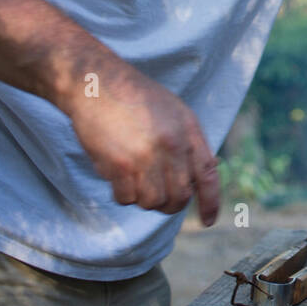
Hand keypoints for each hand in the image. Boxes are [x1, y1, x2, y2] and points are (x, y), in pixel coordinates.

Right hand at [63, 65, 220, 225]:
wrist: (96, 83)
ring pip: (152, 202)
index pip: (208, 175)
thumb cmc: (135, 98)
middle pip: (179, 197)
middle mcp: (172, 146)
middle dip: (168, 204)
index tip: (208, 221)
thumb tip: (207, 170)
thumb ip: (190, 142)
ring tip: (132, 177)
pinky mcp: (119, 165)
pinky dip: (121, 193)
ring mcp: (146, 157)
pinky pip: (126, 199)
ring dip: (142, 198)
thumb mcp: (176, 112)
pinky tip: (116, 173)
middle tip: (155, 195)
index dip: (210, 202)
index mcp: (188, 132)